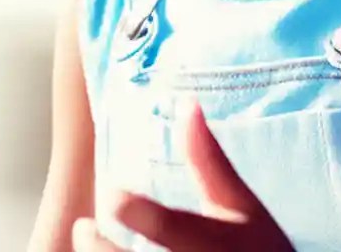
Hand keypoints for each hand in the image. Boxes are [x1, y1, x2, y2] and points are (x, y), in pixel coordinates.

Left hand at [72, 101, 292, 250]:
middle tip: (83, 228)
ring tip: (88, 244)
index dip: (135, 211)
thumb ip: (209, 160)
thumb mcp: (239, 206)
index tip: (112, 197)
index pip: (171, 229)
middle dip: (97, 248)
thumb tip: (188, 104)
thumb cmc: (257, 249)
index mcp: (217, 243)